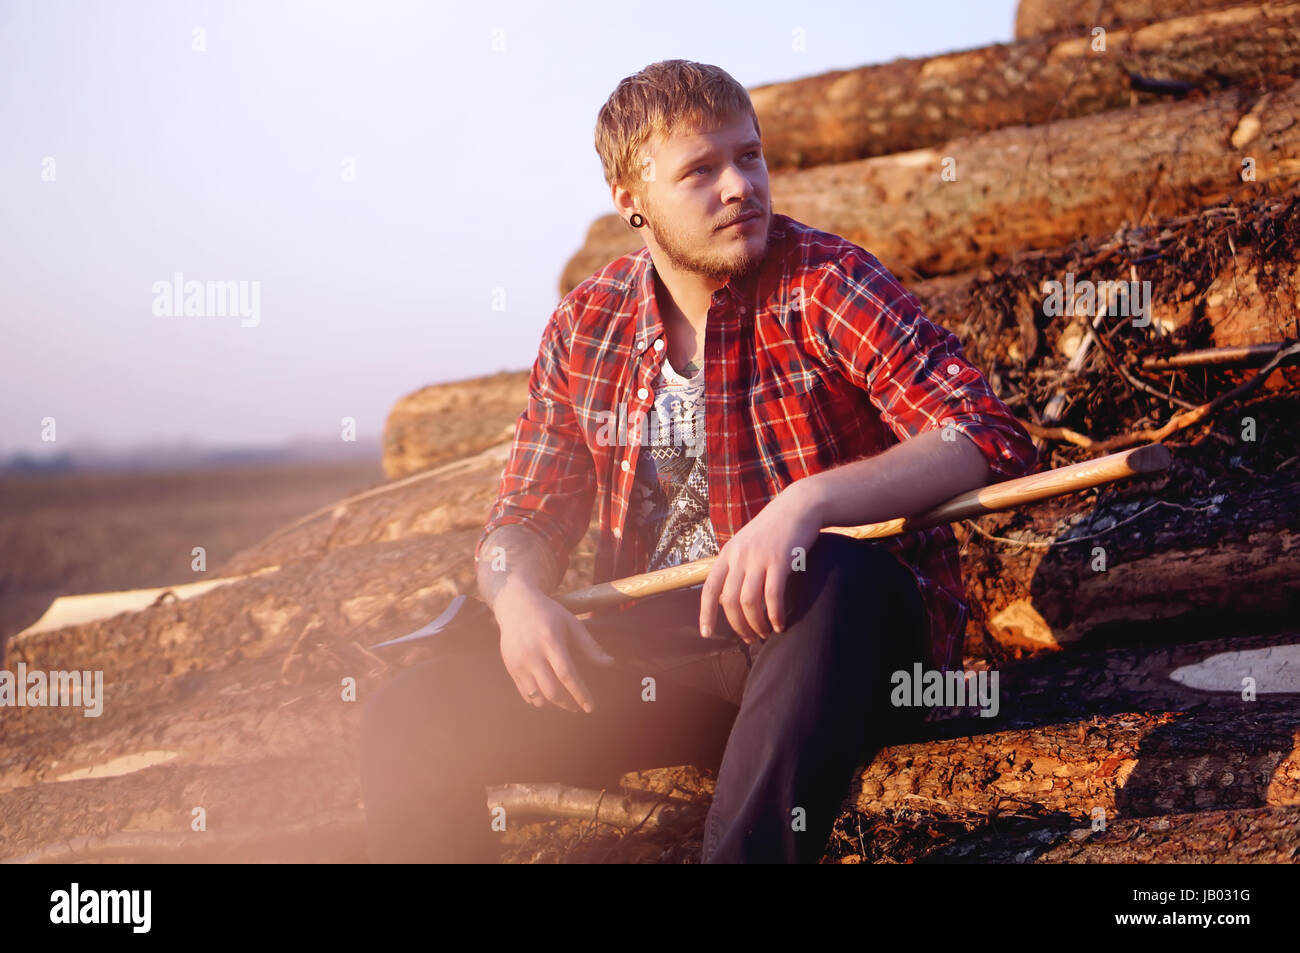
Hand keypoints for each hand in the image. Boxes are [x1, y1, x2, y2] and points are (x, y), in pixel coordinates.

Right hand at [493, 582, 615, 712]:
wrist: (515, 605)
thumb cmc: (549, 614)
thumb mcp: (572, 623)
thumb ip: (590, 645)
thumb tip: (610, 663)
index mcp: (550, 641)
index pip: (566, 675)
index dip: (580, 693)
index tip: (591, 707)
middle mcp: (532, 654)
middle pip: (551, 691)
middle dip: (568, 704)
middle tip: (579, 708)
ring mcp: (518, 663)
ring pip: (537, 697)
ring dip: (554, 705)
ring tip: (566, 702)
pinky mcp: (511, 668)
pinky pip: (525, 694)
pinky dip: (539, 700)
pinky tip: (550, 697)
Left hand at [699, 482, 824, 643]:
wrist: (799, 506)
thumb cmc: (774, 529)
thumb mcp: (747, 543)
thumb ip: (737, 566)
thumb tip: (729, 598)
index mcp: (728, 553)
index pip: (710, 589)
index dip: (706, 614)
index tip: (706, 634)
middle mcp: (740, 556)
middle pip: (730, 601)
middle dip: (738, 626)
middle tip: (748, 638)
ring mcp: (760, 558)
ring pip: (749, 602)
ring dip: (756, 624)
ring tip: (764, 633)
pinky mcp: (781, 560)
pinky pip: (773, 596)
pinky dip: (774, 615)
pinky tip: (780, 624)